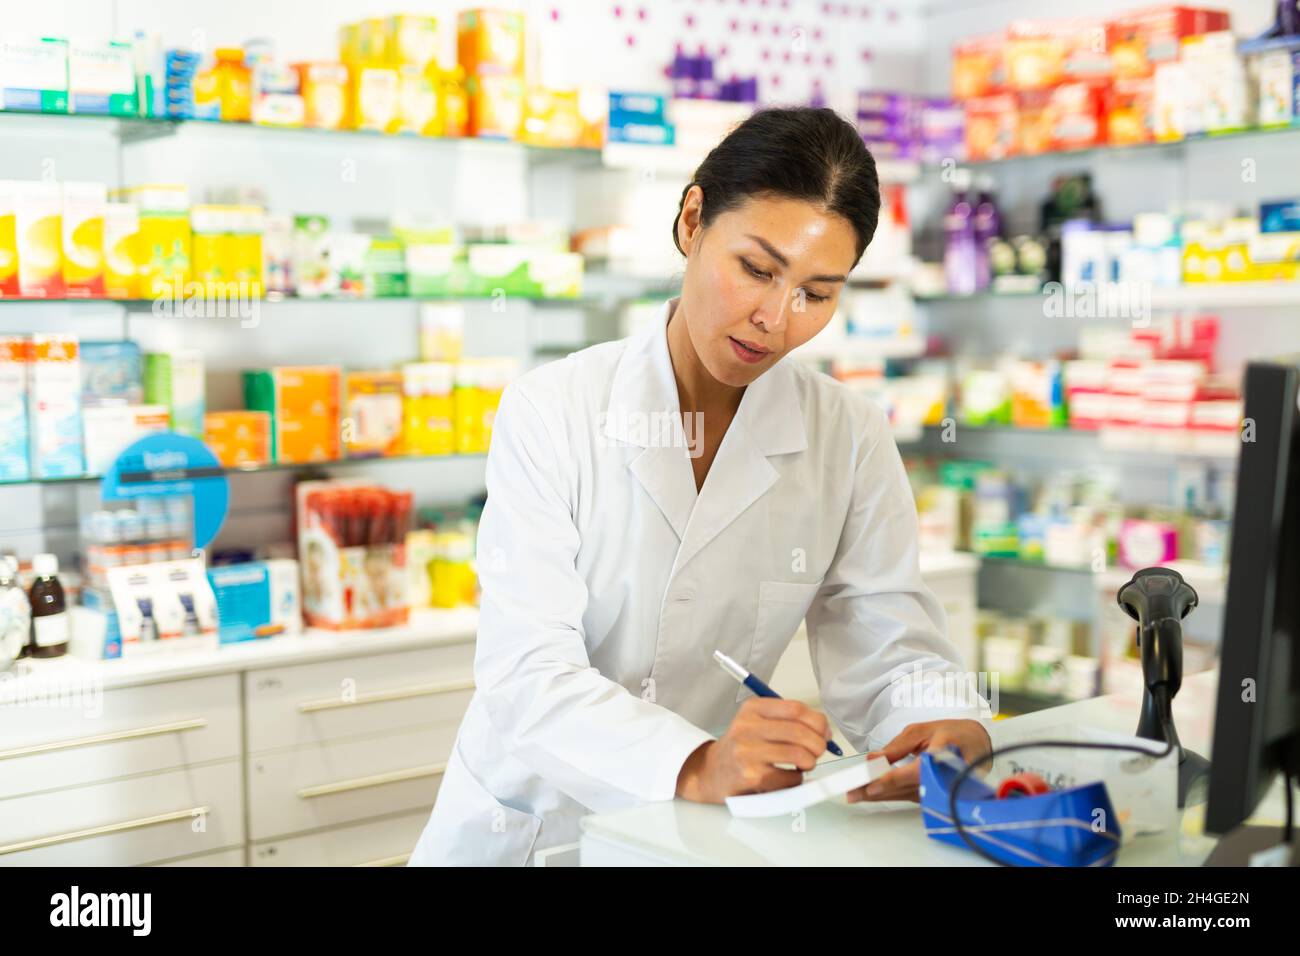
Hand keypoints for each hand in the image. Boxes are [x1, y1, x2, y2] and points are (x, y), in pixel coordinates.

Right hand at [676, 698, 832, 803]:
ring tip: (805, 764)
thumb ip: (787, 721)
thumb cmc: (741, 747)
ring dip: (809, 762)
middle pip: (799, 732)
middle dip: (818, 744)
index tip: (823, 732)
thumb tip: (824, 731)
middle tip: (818, 751)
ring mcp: (747, 752)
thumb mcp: (756, 722)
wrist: (711, 772)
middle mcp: (747, 727)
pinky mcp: (751, 776)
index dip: (818, 721)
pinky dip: (797, 779)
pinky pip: (789, 777)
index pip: (796, 709)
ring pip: (798, 754)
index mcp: (752, 709)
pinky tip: (788, 776)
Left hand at [846, 719, 991, 803]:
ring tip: (854, 794)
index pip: (912, 773)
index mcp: (941, 757)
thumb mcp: (922, 730)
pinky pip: (909, 797)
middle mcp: (941, 779)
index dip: (890, 780)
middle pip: (905, 789)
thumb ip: (897, 746)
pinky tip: (871, 795)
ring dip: (879, 796)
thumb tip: (873, 758)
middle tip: (850, 792)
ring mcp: (939, 791)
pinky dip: (889, 795)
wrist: (978, 746)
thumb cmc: (951, 734)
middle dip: (875, 791)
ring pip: (904, 796)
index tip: (870, 786)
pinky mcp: (934, 796)